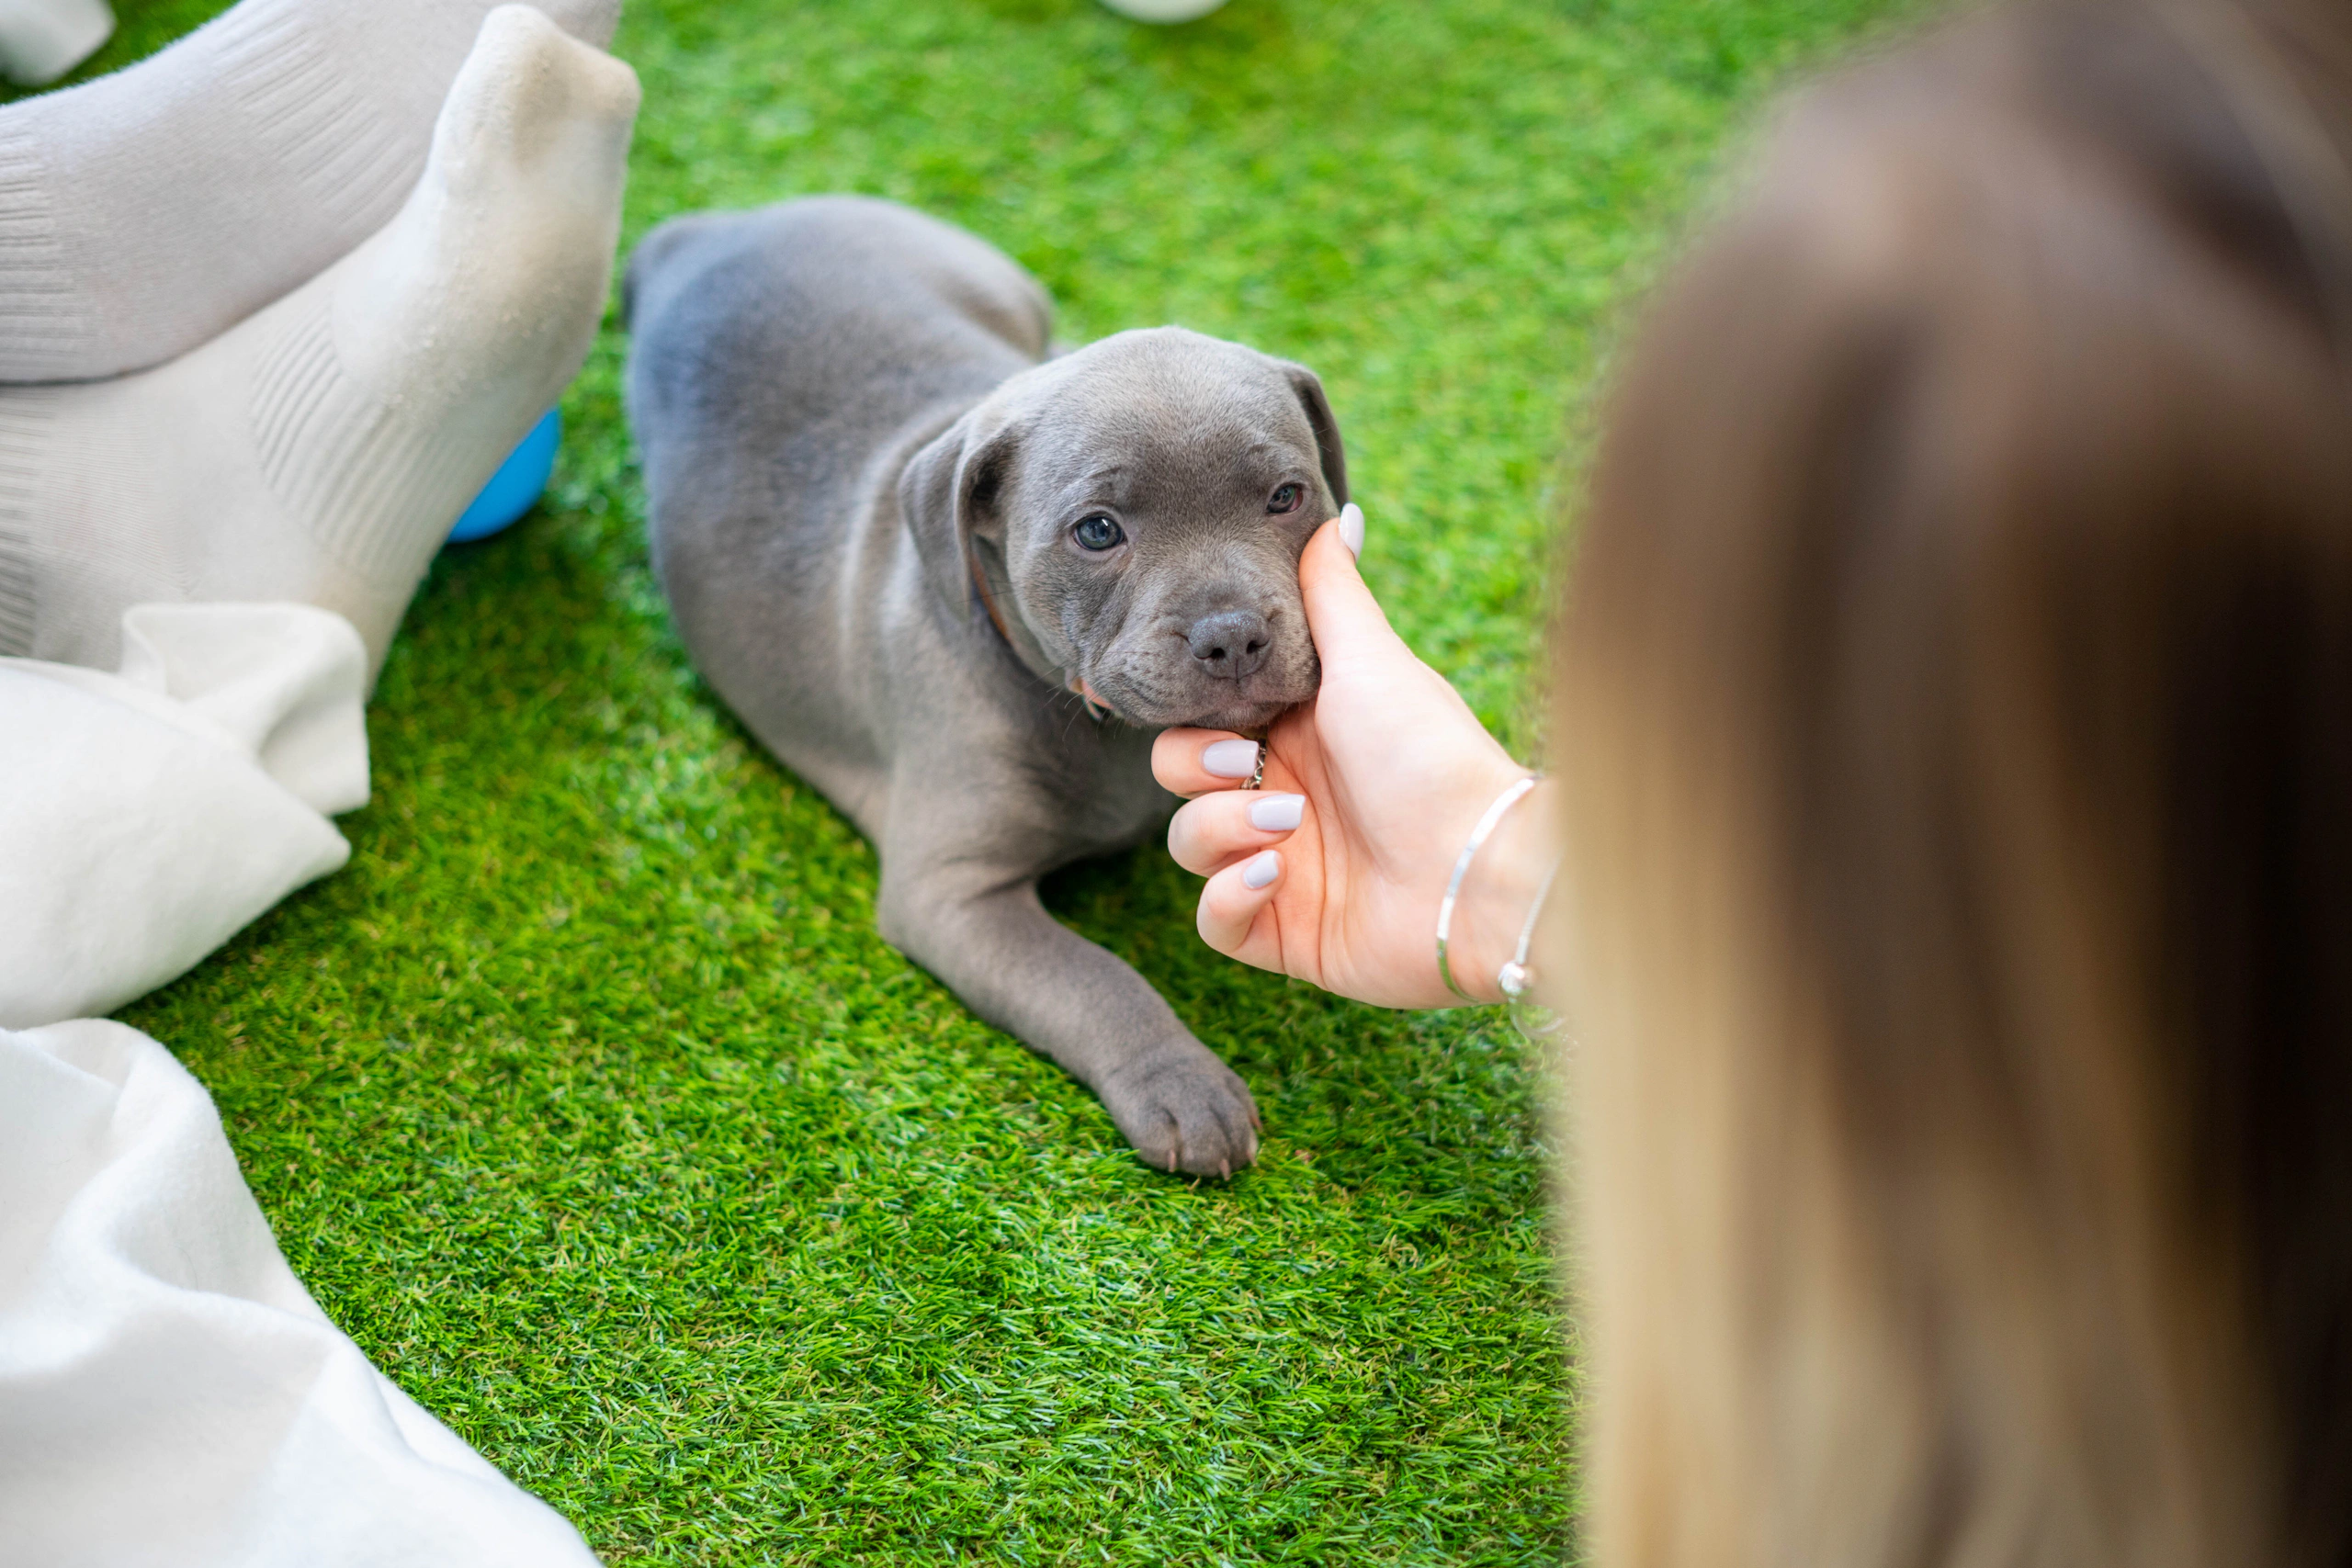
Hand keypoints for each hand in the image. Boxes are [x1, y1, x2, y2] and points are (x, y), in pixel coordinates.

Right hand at [1153, 507, 1548, 1008]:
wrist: (1481, 870)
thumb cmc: (1433, 758)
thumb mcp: (1370, 661)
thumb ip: (1332, 592)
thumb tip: (1333, 510)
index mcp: (1297, 729)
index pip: (1200, 711)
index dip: (1184, 706)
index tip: (1192, 693)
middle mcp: (1281, 792)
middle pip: (1177, 774)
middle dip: (1192, 765)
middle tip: (1245, 762)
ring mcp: (1280, 863)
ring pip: (1188, 846)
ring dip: (1220, 830)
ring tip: (1288, 826)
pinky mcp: (1283, 932)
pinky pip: (1215, 920)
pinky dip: (1230, 897)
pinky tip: (1276, 877)